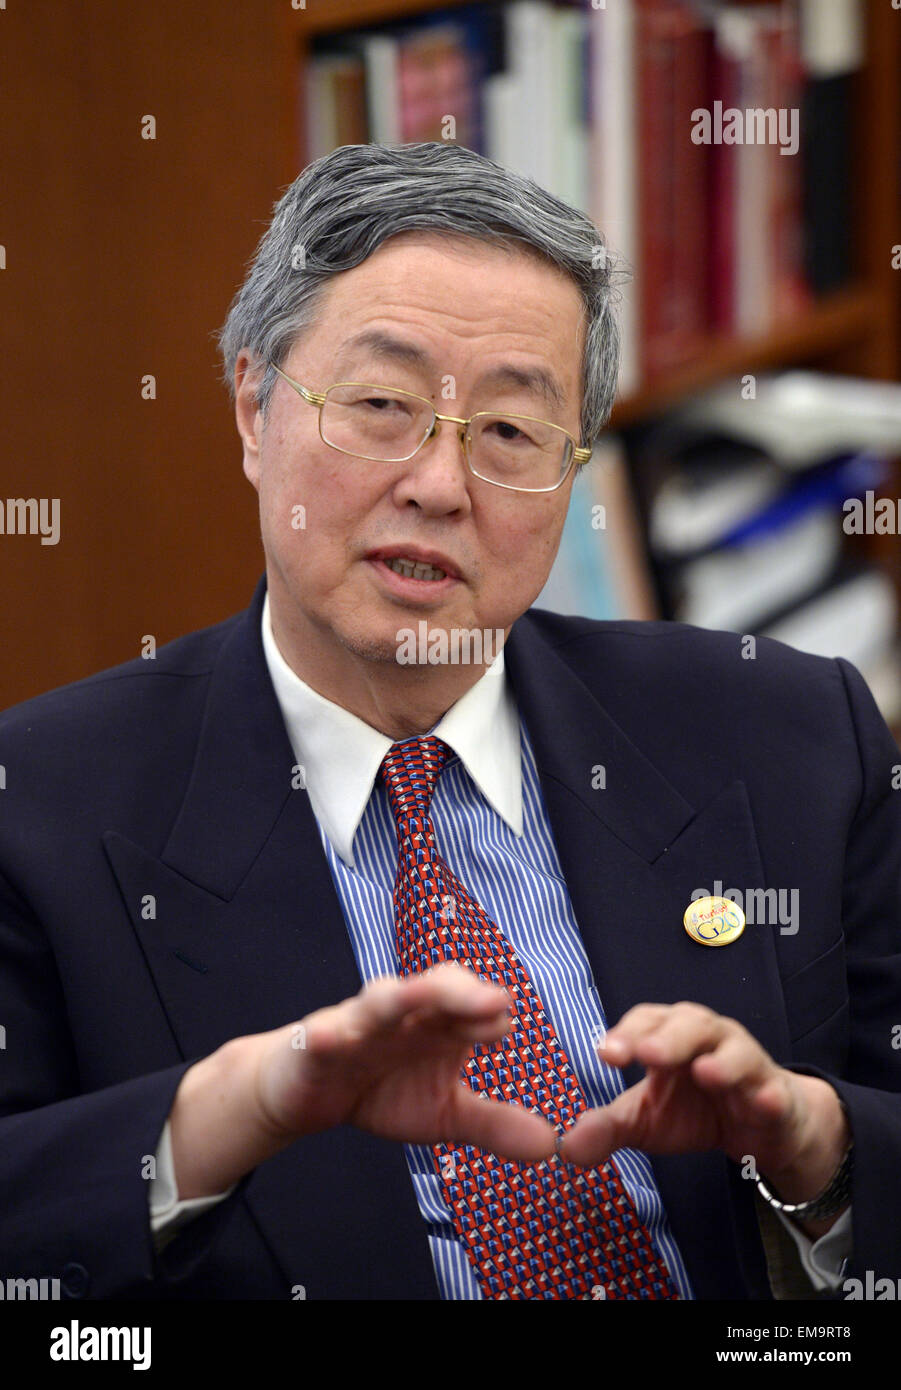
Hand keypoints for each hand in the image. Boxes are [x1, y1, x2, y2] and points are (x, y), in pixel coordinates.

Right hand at [252, 962, 555, 1161]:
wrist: (306, 1093)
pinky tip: (331, 1037)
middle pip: (434, 988)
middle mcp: (403, 1013)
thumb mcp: (443, 1114)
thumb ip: (493, 1123)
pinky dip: (328, 1034)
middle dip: (461, 992)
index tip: (507, 1028)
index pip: (469, 1004)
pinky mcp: (316, 1043)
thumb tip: (550, 1146)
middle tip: (494, 1002)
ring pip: (382, 1000)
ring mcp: (358, 1023)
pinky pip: (322, 1034)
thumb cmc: (381, 1089)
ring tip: (422, 996)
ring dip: (402, 996)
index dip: (487, 1014)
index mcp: (437, 1024)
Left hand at [558, 1002, 849, 1234]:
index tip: (606, 1055)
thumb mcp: (646, 1120)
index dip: (628, 1033)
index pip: (647, 1021)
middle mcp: (709, 1040)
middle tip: (650, 1055)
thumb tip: (565, 1149)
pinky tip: (759, 1102)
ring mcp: (746, 1064)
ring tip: (705, 1073)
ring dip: (721, 1061)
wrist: (761, 1131)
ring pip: (736, 1051)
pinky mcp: (776, 1095)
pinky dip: (766, 1095)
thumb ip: (608, 1127)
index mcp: (671, 1037)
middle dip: (670, 1037)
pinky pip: (773, 1091)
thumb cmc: (695, 1111)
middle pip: (691, 1024)